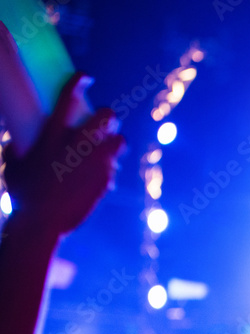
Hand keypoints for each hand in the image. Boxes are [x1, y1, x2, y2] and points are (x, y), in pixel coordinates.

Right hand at [4, 72, 125, 236]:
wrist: (43, 223)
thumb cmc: (22, 194)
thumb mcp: (13, 166)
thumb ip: (16, 148)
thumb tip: (16, 140)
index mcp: (52, 136)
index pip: (67, 99)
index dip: (78, 83)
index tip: (86, 77)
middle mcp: (78, 146)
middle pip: (106, 117)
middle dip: (107, 116)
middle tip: (103, 121)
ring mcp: (95, 164)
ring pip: (120, 141)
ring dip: (115, 141)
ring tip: (108, 146)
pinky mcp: (105, 181)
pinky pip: (114, 168)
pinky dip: (108, 168)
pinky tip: (99, 175)